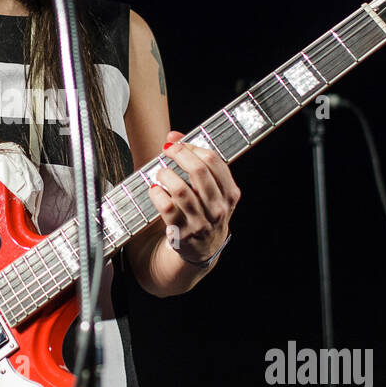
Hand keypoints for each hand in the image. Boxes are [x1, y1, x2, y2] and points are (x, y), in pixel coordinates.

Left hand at [147, 129, 240, 264]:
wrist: (202, 250)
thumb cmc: (206, 213)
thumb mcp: (210, 190)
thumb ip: (195, 160)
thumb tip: (173, 136)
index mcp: (230, 193)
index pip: (213, 160)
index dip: (192, 146)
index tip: (179, 143)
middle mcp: (218, 207)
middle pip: (198, 170)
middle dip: (179, 154)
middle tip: (167, 151)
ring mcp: (200, 221)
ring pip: (180, 188)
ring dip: (166, 174)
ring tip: (161, 172)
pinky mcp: (182, 232)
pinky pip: (165, 206)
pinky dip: (156, 193)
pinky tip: (155, 190)